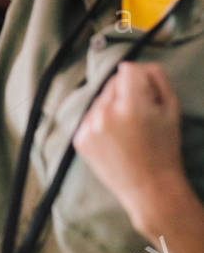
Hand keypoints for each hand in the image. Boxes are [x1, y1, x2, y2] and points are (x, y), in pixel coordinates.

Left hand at [73, 62, 184, 234]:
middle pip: (112, 83)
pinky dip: (100, 123)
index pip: (127, 69)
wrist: (149, 188)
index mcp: (131, 105)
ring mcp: (89, 128)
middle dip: (125, 93)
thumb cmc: (165, 148)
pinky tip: (115, 140)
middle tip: (139, 117)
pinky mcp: (79, 140)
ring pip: (99, 100)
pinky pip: (89, 118)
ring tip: (127, 131)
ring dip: (111, 107)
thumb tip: (136, 65)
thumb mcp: (172, 109)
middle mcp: (106, 114)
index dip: (139, 78)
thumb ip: (156, 78)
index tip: (146, 94)